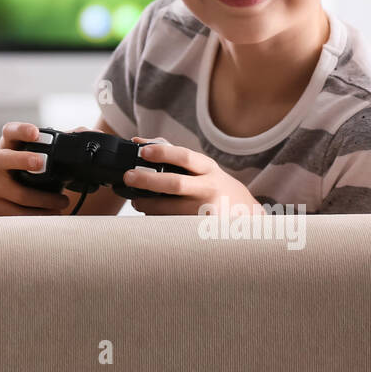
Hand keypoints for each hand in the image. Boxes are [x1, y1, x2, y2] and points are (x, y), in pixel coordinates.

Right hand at [0, 122, 84, 215]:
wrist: (8, 202)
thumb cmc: (29, 175)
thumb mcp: (37, 158)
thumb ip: (58, 147)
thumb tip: (90, 135)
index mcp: (8, 146)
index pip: (10, 131)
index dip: (21, 130)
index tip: (35, 132)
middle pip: (3, 159)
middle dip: (23, 160)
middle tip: (41, 162)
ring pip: (18, 194)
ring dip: (44, 199)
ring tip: (63, 202)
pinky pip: (18, 215)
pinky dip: (38, 216)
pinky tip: (51, 215)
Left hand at [123, 137, 259, 215]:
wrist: (242, 212)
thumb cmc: (212, 184)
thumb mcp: (200, 165)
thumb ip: (170, 152)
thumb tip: (137, 142)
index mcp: (207, 168)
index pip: (185, 157)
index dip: (163, 153)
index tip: (142, 151)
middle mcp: (209, 188)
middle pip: (176, 184)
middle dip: (148, 180)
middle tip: (128, 177)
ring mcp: (207, 210)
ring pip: (171, 209)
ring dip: (148, 205)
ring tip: (137, 201)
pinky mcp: (203, 229)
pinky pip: (174, 225)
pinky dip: (158, 220)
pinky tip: (152, 216)